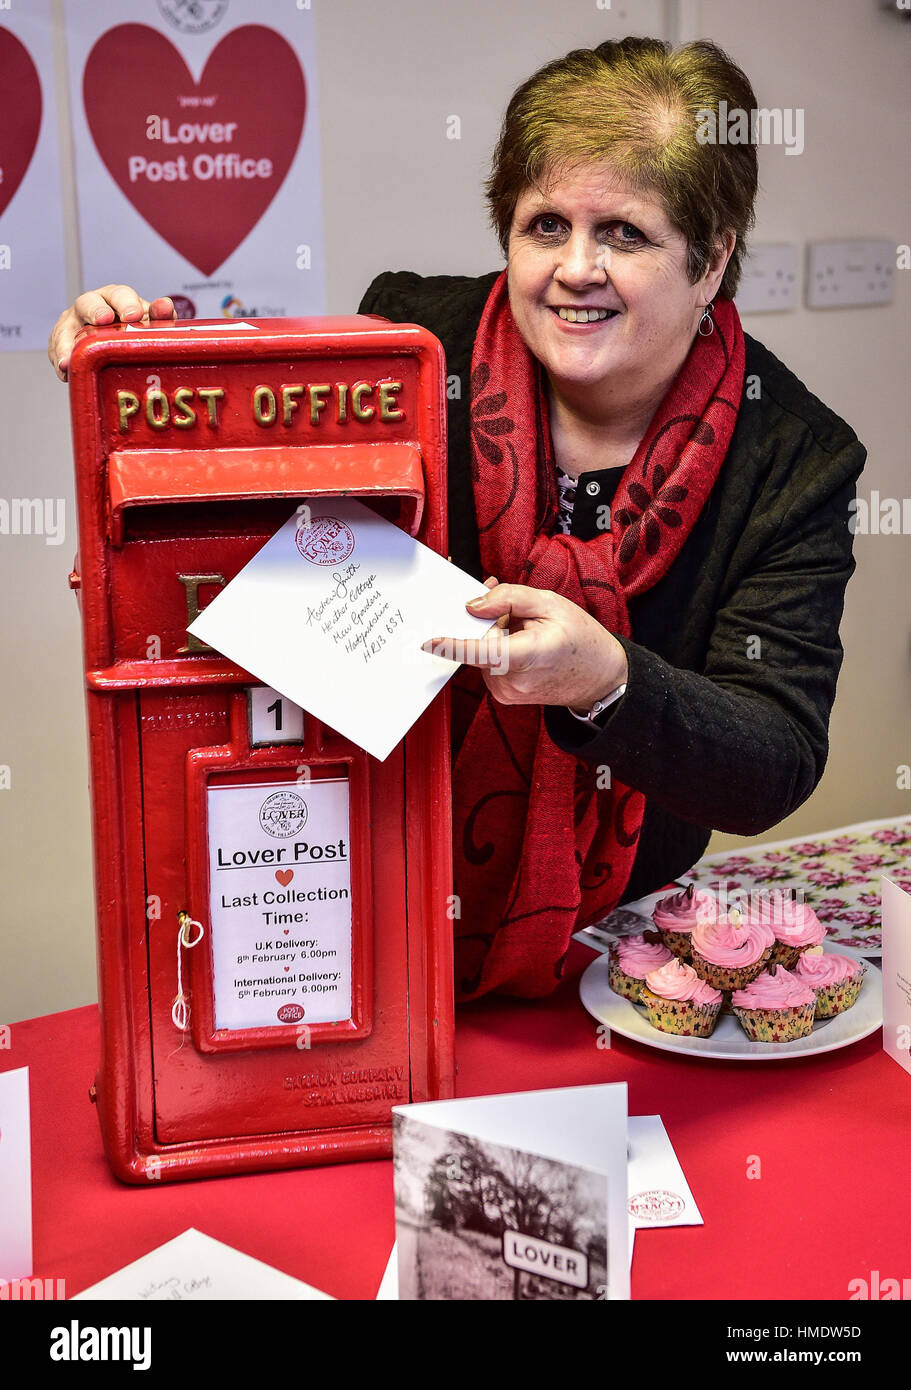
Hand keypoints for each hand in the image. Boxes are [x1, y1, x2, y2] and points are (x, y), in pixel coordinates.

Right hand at [48, 284, 176, 380]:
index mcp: (115, 298)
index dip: (125, 303)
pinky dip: (61, 360)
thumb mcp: (150, 322)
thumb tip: (165, 306)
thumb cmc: (133, 329)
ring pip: (66, 328)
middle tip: (103, 321)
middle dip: (95, 311)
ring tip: (68, 360)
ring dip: (66, 344)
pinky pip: (56, 348)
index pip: (119, 294)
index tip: (133, 315)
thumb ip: (160, 316)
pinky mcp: (62, 340)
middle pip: (87, 303)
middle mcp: (92, 305)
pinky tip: (65, 372)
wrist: (116, 341)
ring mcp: (74, 322)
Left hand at [422, 577, 628, 708]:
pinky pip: (489, 664)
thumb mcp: (551, 603)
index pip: (481, 652)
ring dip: (495, 636)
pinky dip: (498, 649)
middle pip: (480, 643)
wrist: (600, 678)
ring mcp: (506, 691)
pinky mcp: (503, 695)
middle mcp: (512, 679)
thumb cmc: (580, 640)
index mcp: (527, 655)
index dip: (452, 645)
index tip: (429, 641)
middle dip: (488, 621)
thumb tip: (473, 605)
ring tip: (527, 631)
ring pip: (483, 653)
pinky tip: (522, 645)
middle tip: (510, 606)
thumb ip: (509, 598)